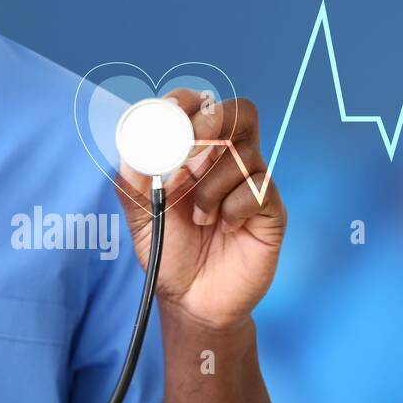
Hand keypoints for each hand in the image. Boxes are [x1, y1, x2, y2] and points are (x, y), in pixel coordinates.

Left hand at [114, 90, 286, 331]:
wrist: (192, 301)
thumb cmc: (170, 255)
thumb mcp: (139, 216)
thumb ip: (132, 180)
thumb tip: (133, 147)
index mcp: (195, 154)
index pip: (201, 106)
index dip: (187, 101)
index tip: (168, 114)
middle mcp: (228, 162)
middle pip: (240, 113)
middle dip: (212, 124)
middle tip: (187, 154)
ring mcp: (252, 185)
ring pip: (244, 155)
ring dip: (211, 186)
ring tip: (198, 219)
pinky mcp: (271, 211)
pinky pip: (259, 190)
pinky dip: (234, 207)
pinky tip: (224, 227)